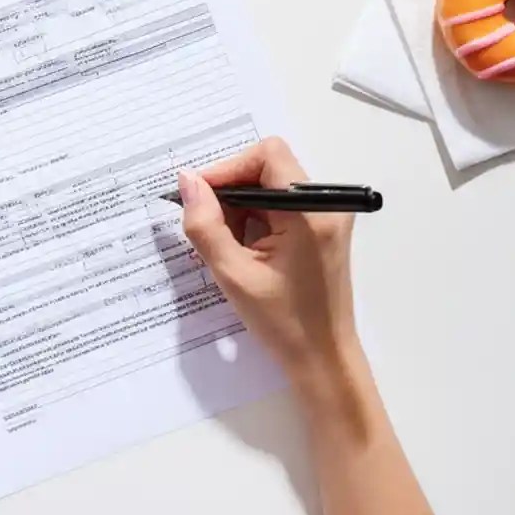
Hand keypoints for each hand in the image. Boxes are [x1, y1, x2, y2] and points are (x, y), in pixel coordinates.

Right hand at [178, 138, 355, 388]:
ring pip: (271, 187)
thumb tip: (187, 181)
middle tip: (208, 226)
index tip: (200, 198)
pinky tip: (242, 250)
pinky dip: (255, 219)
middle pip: (269, 168)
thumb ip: (206, 225)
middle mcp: (326, 205)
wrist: (322, 359)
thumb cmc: (282, 323)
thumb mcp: (233, 274)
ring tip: (225, 245)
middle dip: (231, 191)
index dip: (228, 168)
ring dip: (240, 207)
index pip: (267, 155)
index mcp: (312, 211)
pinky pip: (280, 207)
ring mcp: (327, 217)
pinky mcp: (321, 230)